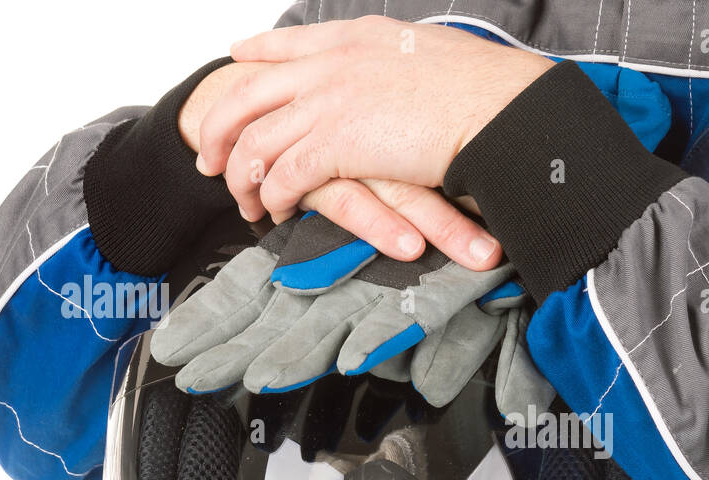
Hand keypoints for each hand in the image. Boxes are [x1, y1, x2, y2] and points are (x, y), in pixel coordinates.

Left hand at [197, 17, 551, 227]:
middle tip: (208, 156)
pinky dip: (274, 196)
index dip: (256, 54)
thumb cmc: (486, 90)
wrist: (500, 109)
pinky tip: (276, 211)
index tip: (237, 59)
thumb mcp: (434, 55)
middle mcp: (333, 64)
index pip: (289, 43)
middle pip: (250, 92)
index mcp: (356, 39)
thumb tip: (408, 73)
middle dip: (221, 127)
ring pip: (259, 140)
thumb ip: (402, 64)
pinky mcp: (338, 144)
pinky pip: (284, 174)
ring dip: (243, 175)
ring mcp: (331, 102)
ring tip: (241, 201)